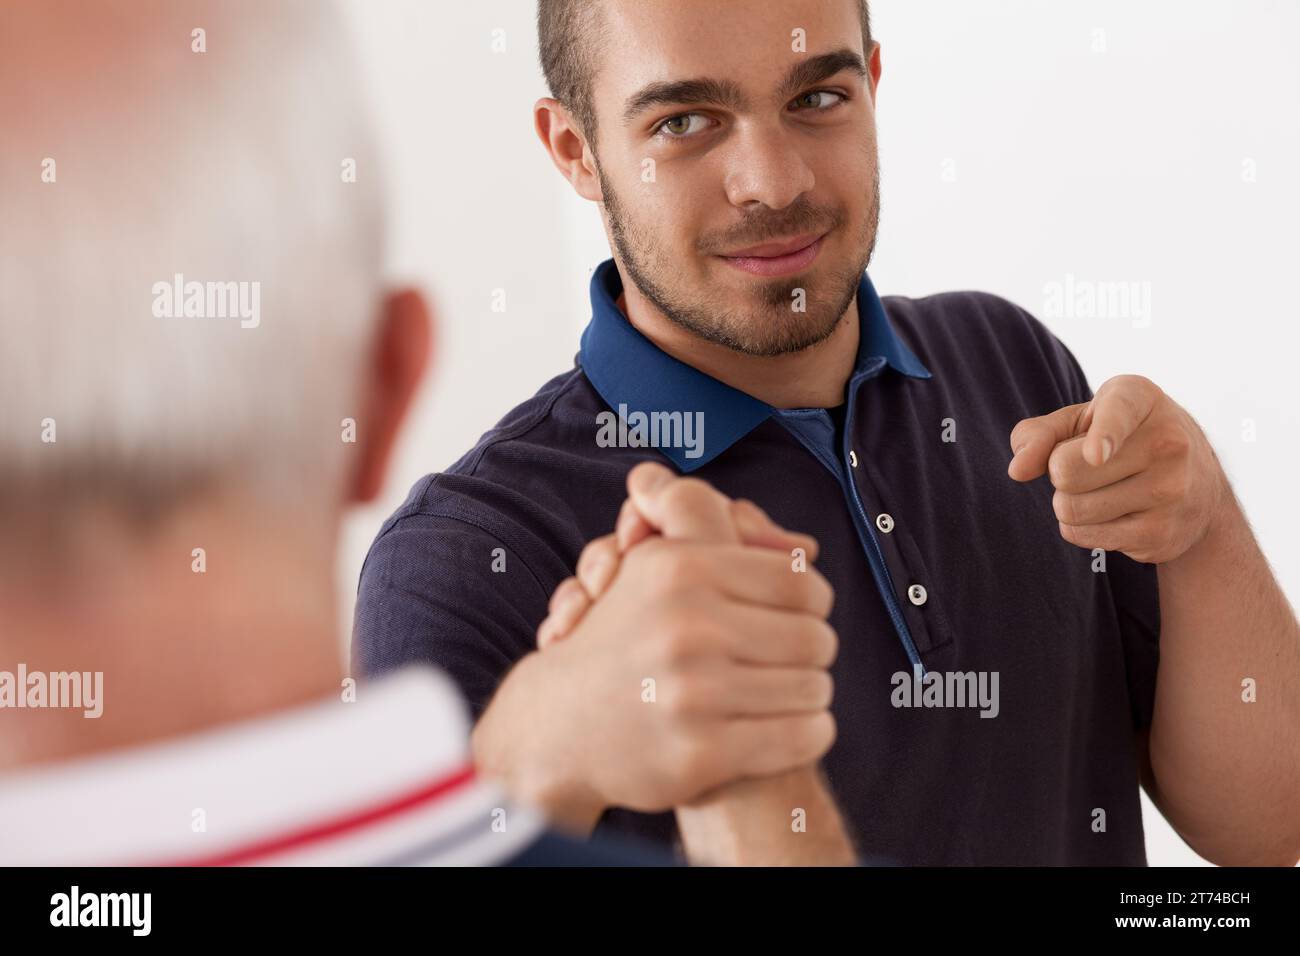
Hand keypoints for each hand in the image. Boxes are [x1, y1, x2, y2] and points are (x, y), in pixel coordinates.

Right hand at [472, 463, 837, 827]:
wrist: (558, 726)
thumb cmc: (621, 639)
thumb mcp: (649, 562)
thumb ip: (689, 512)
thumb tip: (666, 471)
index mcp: (680, 571)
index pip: (800, 581)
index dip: (810, 600)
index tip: (795, 614)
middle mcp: (686, 627)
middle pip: (815, 637)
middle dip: (811, 651)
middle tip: (790, 659)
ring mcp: (693, 694)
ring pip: (813, 688)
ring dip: (807, 695)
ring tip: (782, 692)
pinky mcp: (702, 754)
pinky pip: (802, 737)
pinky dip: (807, 734)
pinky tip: (785, 726)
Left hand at [1008, 374, 1228, 563]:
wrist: (1198, 487)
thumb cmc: (1121, 441)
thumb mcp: (1082, 420)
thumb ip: (1040, 434)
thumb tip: (1018, 469)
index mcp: (1142, 398)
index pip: (1118, 414)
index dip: (1103, 436)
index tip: (1097, 454)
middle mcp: (1167, 442)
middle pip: (1064, 471)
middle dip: (1058, 473)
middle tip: (1086, 466)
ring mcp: (1171, 491)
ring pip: (1070, 509)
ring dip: (1068, 503)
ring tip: (1100, 489)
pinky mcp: (1161, 534)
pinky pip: (1081, 536)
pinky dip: (1081, 527)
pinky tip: (1112, 512)